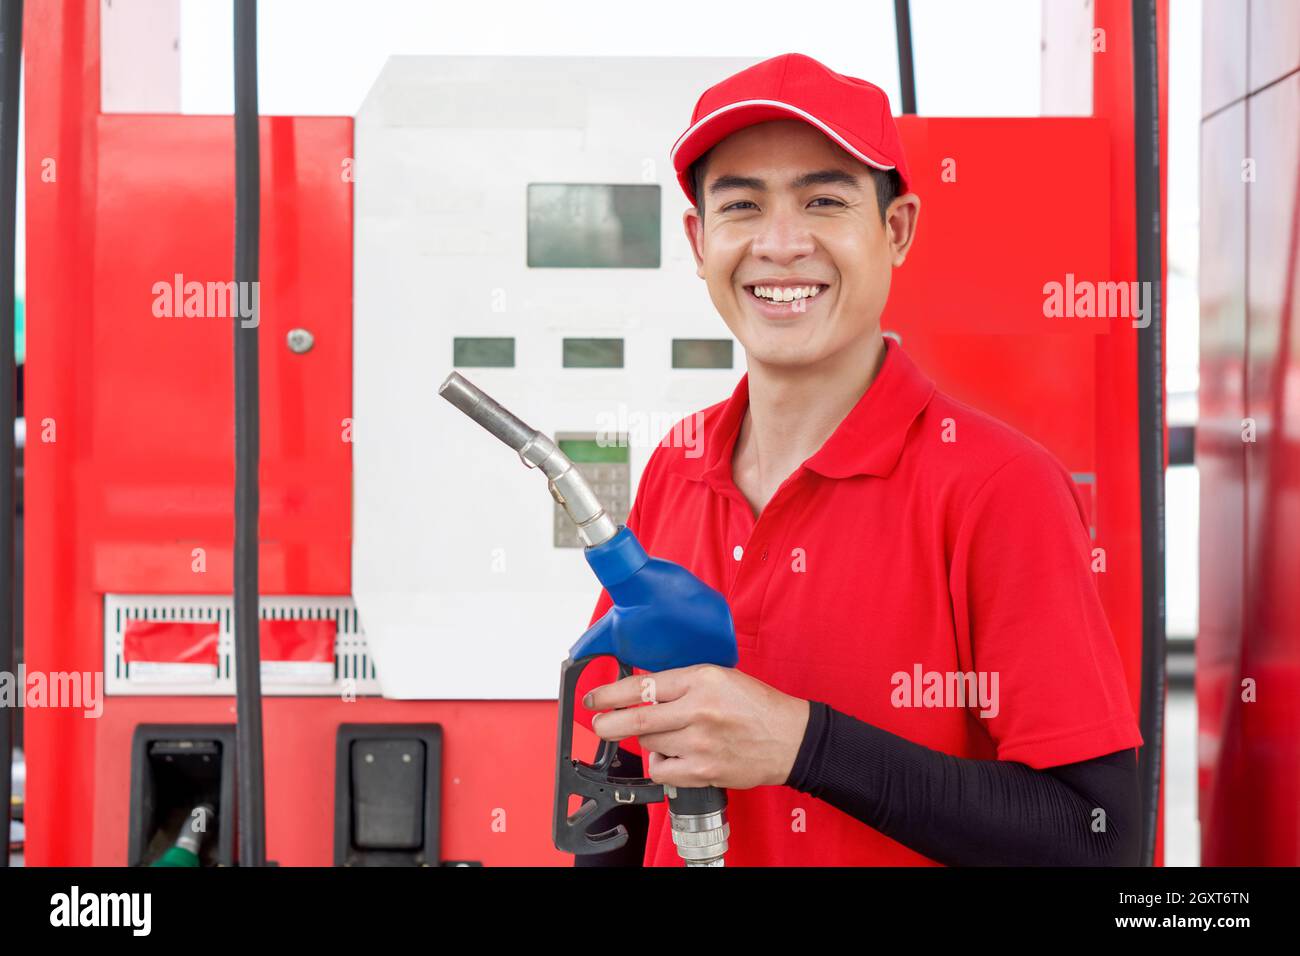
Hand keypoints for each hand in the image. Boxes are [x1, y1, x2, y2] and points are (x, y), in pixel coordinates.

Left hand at [585, 664, 809, 789]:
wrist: (789, 739)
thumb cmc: (755, 706)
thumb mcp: (720, 677)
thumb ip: (682, 682)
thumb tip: (641, 690)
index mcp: (702, 680)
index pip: (644, 686)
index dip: (611, 693)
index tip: (595, 698)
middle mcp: (699, 710)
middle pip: (637, 718)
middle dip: (608, 723)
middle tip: (598, 724)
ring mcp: (700, 743)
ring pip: (649, 743)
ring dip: (649, 740)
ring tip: (668, 735)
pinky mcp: (703, 771)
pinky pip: (662, 769)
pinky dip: (661, 763)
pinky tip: (675, 755)